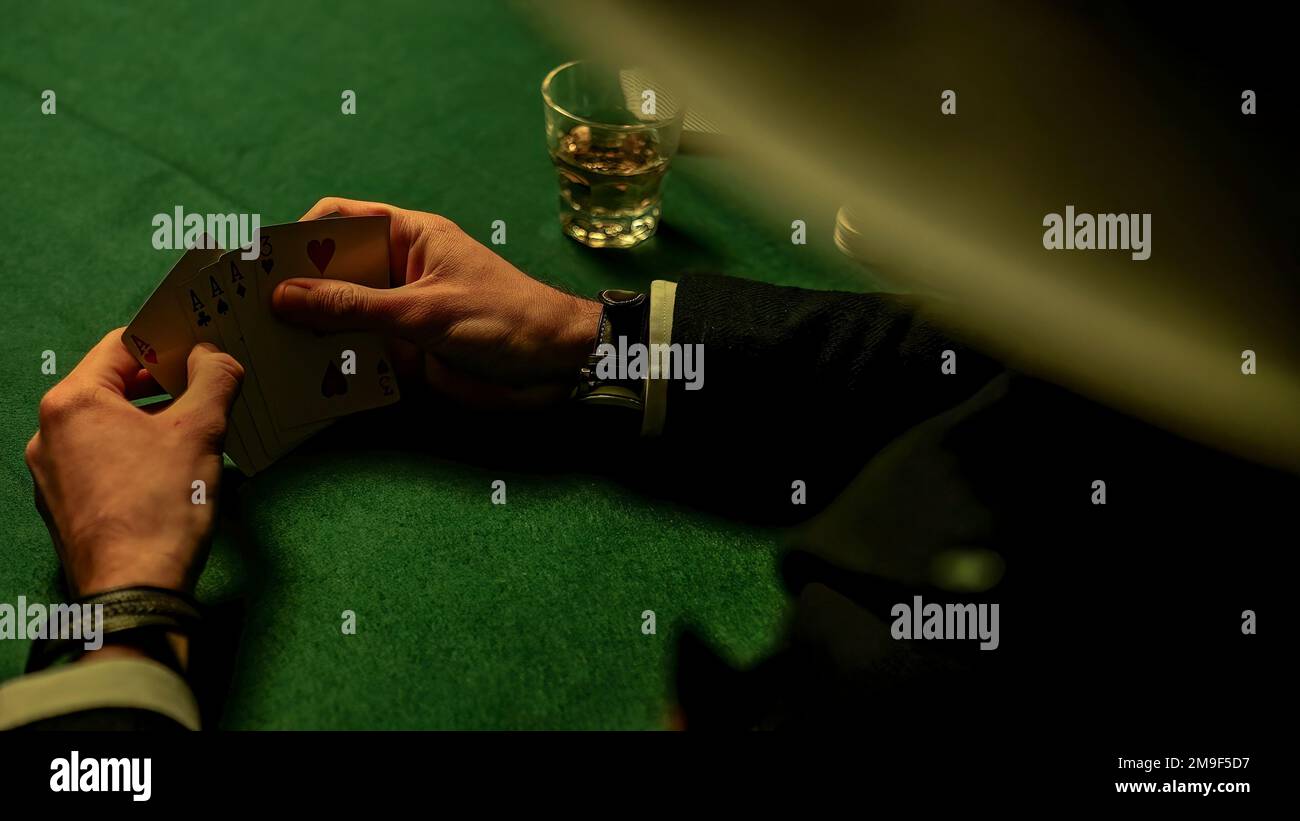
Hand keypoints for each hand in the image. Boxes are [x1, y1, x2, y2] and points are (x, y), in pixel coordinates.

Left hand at [25, 331, 243, 596]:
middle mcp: (48, 433)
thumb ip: (213, 380)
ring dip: (153, 421)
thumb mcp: (201, 431)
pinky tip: (171, 472)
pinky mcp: (64, 506)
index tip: (203, 349)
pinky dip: (135, 455)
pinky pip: (102, 461)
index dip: (168, 341)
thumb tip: (214, 357)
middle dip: (165, 385)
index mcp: (73, 403)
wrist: (135, 592)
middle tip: (208, 389)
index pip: (122, 345)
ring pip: (109, 426)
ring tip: (196, 434)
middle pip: (114, 386)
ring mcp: (51, 473)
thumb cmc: (162, 507)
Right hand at [271, 197, 602, 407]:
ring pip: (339, 320)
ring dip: (307, 336)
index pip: (339, 220)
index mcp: (408, 236)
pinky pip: (359, 358)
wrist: (558, 368)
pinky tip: (301, 385)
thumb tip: (285, 296)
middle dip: (291, 293)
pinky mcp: (406, 356)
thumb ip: (356, 305)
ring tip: (259, 355)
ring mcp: (400, 315)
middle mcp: (398, 271)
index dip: (297, 237)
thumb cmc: (505, 317)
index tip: (258, 265)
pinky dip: (333, 369)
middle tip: (242, 317)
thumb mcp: (425, 309)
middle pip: (330, 273)